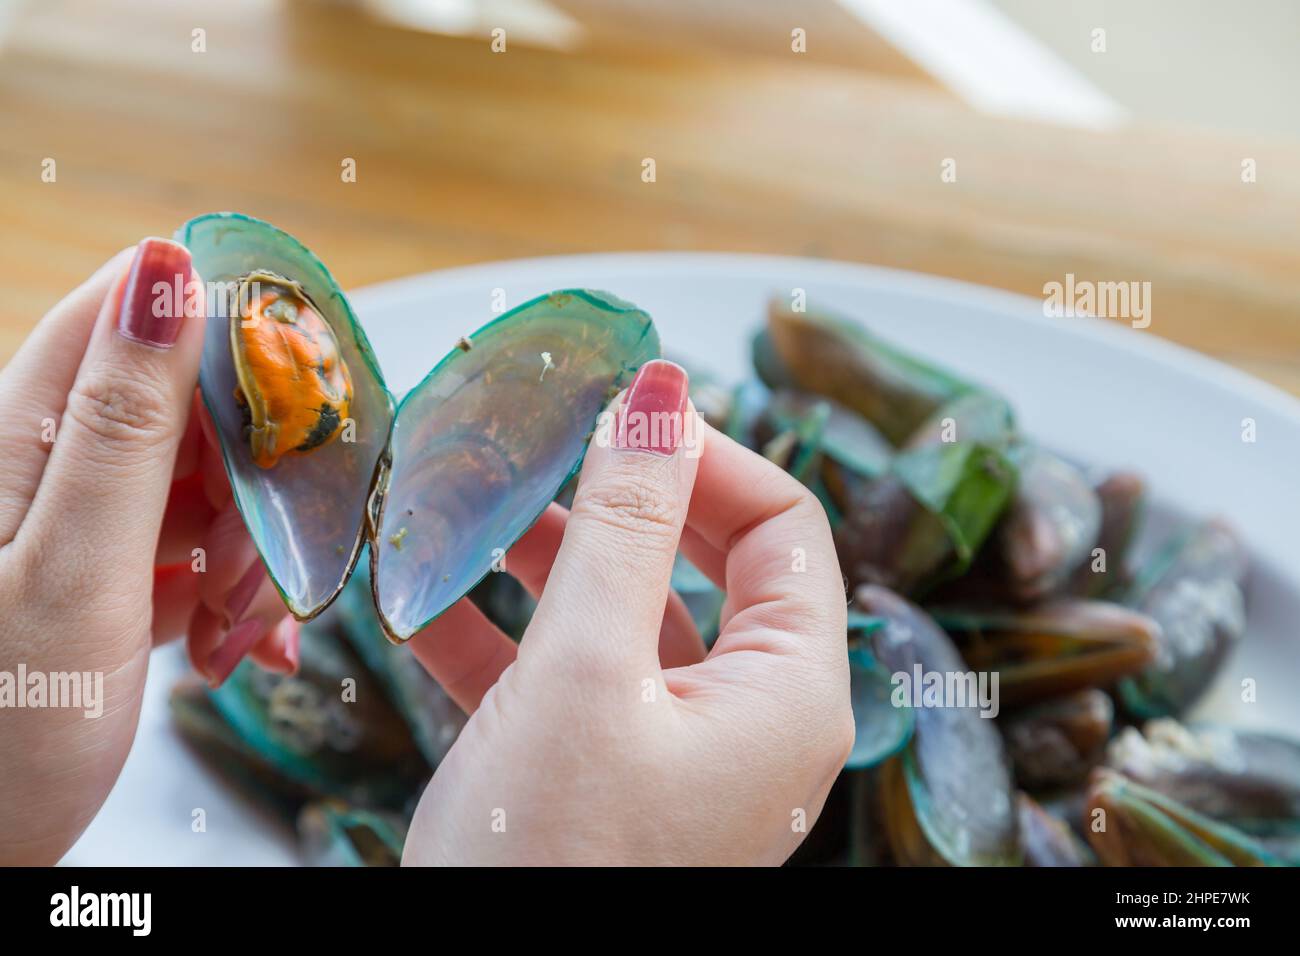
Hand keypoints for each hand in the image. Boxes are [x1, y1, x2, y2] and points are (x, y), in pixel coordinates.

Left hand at [0, 241, 291, 863]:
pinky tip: (240, 643)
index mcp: (23, 434)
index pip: (135, 314)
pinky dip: (234, 590)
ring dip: (249, 546)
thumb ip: (127, 424)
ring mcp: (85, 518)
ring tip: (237, 626)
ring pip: (208, 478)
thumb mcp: (76, 572)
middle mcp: (50, 460)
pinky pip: (199, 544)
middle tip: (253, 559)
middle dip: (250, 474)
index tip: (303, 394)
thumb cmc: (0, 731)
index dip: (229, 334)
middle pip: (189, 402)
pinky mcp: (113, 569)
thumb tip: (167, 270)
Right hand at [403, 360, 852, 864]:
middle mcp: (748, 720)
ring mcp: (676, 754)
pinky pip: (569, 682)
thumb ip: (624, 524)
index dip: (705, 455)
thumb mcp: (585, 670)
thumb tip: (663, 393)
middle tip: (539, 449)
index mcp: (787, 691)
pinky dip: (506, 638)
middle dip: (617, 502)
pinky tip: (424, 605)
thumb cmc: (553, 859)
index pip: (782, 525)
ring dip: (548, 563)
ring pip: (625, 619)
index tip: (617, 409)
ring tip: (469, 512)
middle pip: (701, 564)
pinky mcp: (607, 780)